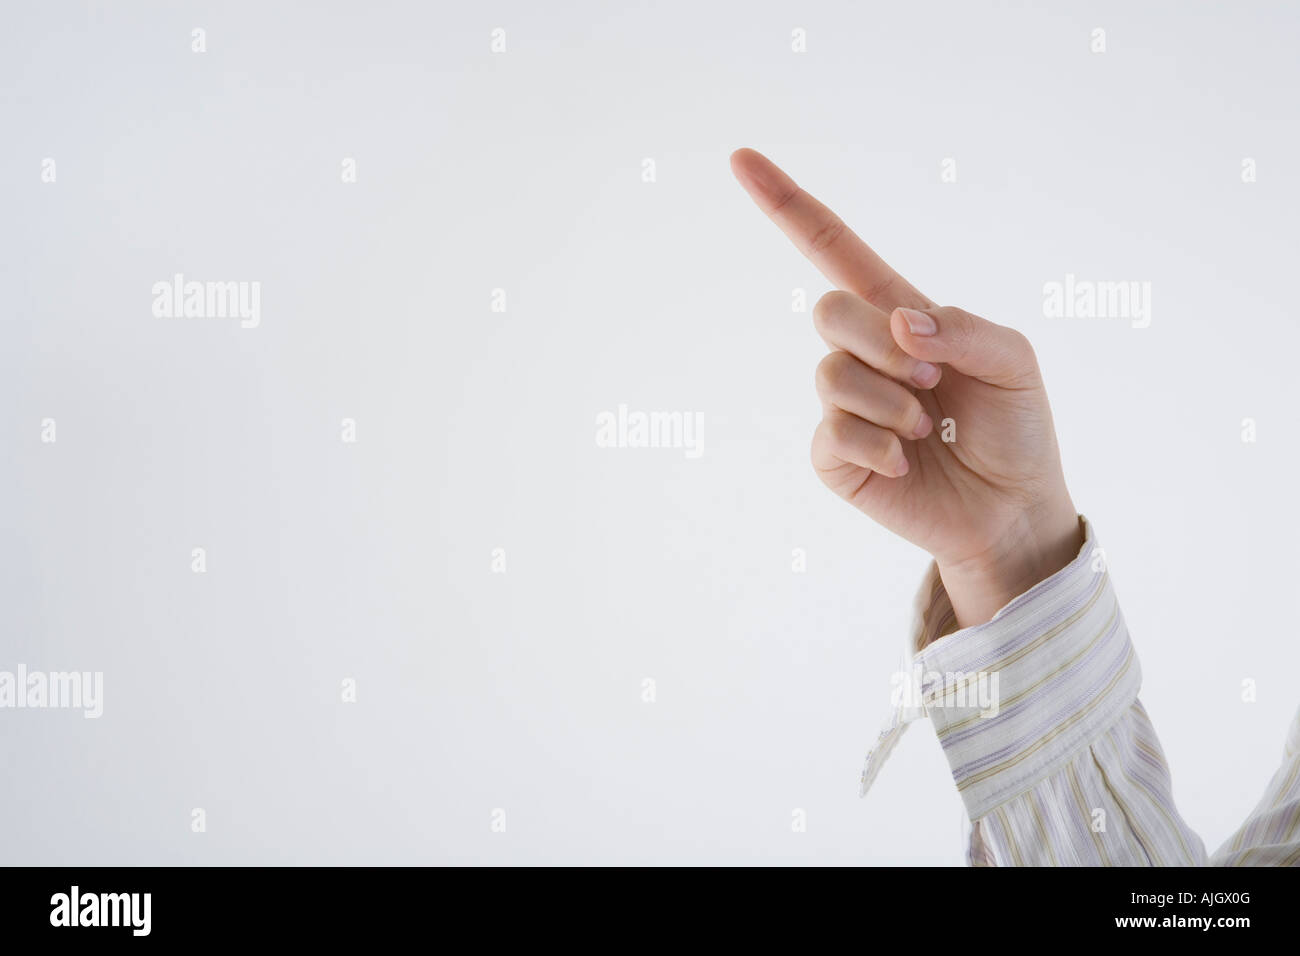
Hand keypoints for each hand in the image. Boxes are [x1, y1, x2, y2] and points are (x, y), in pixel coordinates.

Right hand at [731, 148, 1081, 628]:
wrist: (1012, 509)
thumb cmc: (1015, 429)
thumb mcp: (1015, 363)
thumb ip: (964, 329)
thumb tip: (900, 324)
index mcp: (900, 313)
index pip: (832, 248)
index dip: (787, 204)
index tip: (740, 159)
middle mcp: (863, 352)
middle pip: (827, 307)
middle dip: (882, 341)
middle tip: (930, 382)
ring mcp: (843, 404)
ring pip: (832, 372)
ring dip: (891, 403)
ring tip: (926, 428)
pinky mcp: (833, 455)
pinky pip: (833, 431)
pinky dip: (878, 445)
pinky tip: (904, 462)